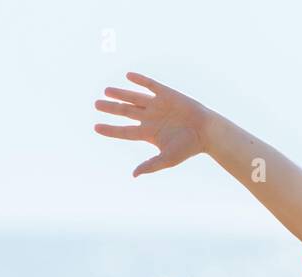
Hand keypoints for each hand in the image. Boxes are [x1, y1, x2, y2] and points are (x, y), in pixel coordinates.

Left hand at [94, 71, 211, 176]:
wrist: (206, 131)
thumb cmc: (188, 147)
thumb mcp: (167, 159)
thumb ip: (150, 165)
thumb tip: (133, 175)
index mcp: (148, 134)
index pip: (124, 131)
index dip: (110, 130)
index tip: (95, 127)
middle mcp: (150, 118)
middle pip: (125, 112)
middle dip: (111, 108)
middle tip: (96, 104)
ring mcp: (157, 106)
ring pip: (134, 98)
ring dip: (120, 93)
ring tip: (106, 90)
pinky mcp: (166, 94)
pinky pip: (150, 85)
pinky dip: (140, 80)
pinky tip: (128, 76)